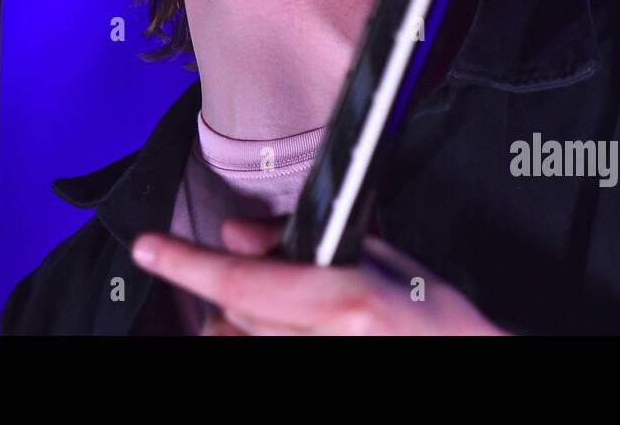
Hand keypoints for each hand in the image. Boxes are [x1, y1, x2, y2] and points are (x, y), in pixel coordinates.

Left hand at [130, 216, 507, 335]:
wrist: (471, 356)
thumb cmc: (436, 314)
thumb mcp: (378, 258)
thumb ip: (301, 247)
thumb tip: (236, 236)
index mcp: (345, 303)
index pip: (240, 283)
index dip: (185, 263)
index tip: (148, 247)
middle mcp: (327, 344)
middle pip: (232, 320)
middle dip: (232, 297)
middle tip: (273, 288)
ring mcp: (323, 368)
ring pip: (240, 343)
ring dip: (246, 326)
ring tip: (292, 315)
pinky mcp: (317, 383)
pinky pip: (262, 357)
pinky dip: (261, 339)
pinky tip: (289, 329)